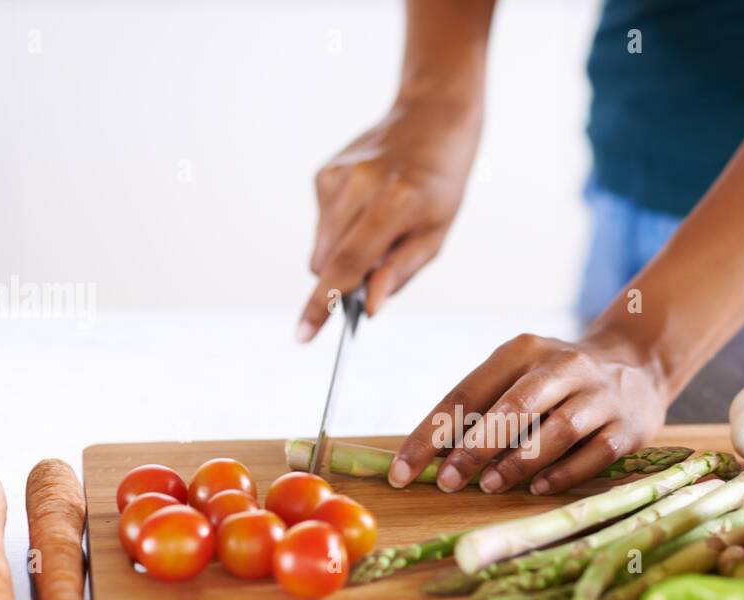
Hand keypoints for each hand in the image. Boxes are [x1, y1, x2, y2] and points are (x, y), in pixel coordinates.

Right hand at [298, 96, 481, 341]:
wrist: (431, 120)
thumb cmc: (440, 187)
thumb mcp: (435, 236)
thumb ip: (400, 273)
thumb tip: (370, 308)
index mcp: (393, 204)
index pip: (348, 266)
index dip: (323, 304)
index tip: (302, 335)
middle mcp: (358, 186)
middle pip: (326, 262)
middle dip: (342, 280)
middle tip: (378, 266)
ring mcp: (336, 176)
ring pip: (321, 248)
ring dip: (343, 253)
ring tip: (379, 228)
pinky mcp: (324, 173)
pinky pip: (323, 225)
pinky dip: (341, 230)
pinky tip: (366, 208)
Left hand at [389, 333, 669, 494]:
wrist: (638, 363)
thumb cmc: (556, 383)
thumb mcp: (516, 379)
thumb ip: (480, 413)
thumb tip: (433, 460)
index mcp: (522, 351)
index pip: (466, 393)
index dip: (431, 434)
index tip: (402, 472)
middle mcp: (563, 366)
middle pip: (514, 406)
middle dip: (476, 447)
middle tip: (448, 481)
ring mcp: (600, 395)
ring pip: (558, 429)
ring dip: (520, 461)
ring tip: (490, 486)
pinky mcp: (628, 425)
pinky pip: (595, 452)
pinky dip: (564, 472)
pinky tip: (539, 488)